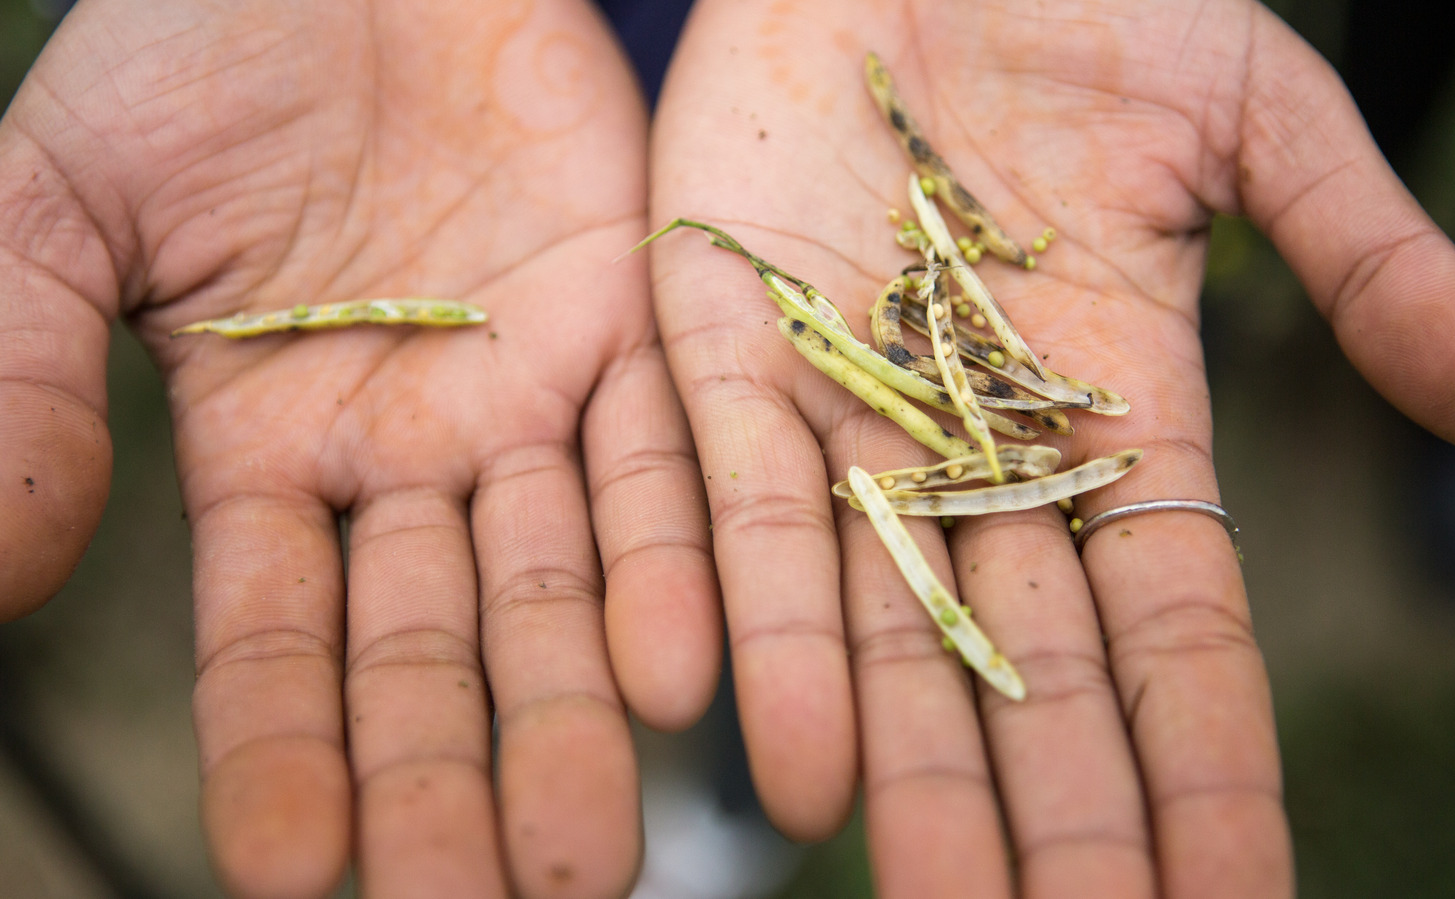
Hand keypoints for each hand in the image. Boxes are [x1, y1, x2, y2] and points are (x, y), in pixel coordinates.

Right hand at [0, 1, 717, 894]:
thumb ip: (19, 371)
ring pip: (561, 588)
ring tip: (594, 853)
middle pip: (434, 651)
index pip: (274, 641)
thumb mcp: (64, 202)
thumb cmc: (202, 49)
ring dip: (576, 718)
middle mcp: (412, 453)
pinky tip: (678, 676)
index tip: (293, 882)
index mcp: (269, 447)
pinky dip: (671, 565)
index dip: (282, 754)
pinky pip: (666, 462)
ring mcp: (532, 398)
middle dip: (449, 785)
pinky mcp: (638, 325)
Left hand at [648, 1, 1454, 895]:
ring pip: (879, 623)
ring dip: (908, 768)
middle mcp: (977, 448)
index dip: (1210, 768)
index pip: (1175, 629)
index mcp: (1121, 410)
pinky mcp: (724, 346)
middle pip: (1026, 665)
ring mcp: (848, 409)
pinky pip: (738, 504)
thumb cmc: (1099, 2)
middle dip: (1055, 819)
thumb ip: (1363, 262)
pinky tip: (781, 756)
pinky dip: (758, 622)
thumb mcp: (1256, 118)